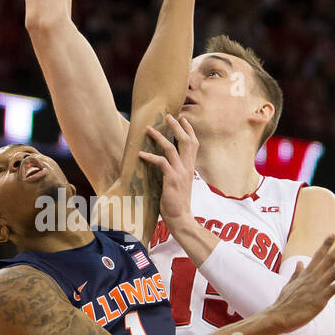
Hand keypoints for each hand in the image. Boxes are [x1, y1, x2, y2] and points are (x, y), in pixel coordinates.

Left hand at [138, 113, 198, 230]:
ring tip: (149, 129)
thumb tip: (166, 164)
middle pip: (186, 141)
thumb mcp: (180, 184)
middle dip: (177, 126)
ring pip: (172, 148)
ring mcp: (180, 173)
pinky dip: (150, 156)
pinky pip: (161, 162)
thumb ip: (176, 172)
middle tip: (168, 116)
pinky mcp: (172, 179)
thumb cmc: (177, 203)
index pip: (194, 144)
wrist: (181, 218)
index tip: (183, 119)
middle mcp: (188, 168)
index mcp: (190, 168)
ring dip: (159, 136)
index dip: (189, 130)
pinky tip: (140, 153)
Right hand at [269, 234, 334, 332]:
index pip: (318, 256)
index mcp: (306, 274)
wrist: (278, 317)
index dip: (326, 245)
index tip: (333, 234)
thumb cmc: (284, 303)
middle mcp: (313, 278)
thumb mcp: (290, 284)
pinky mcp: (320, 299)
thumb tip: (300, 262)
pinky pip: (334, 289)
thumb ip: (297, 273)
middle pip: (329, 259)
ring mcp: (317, 287)